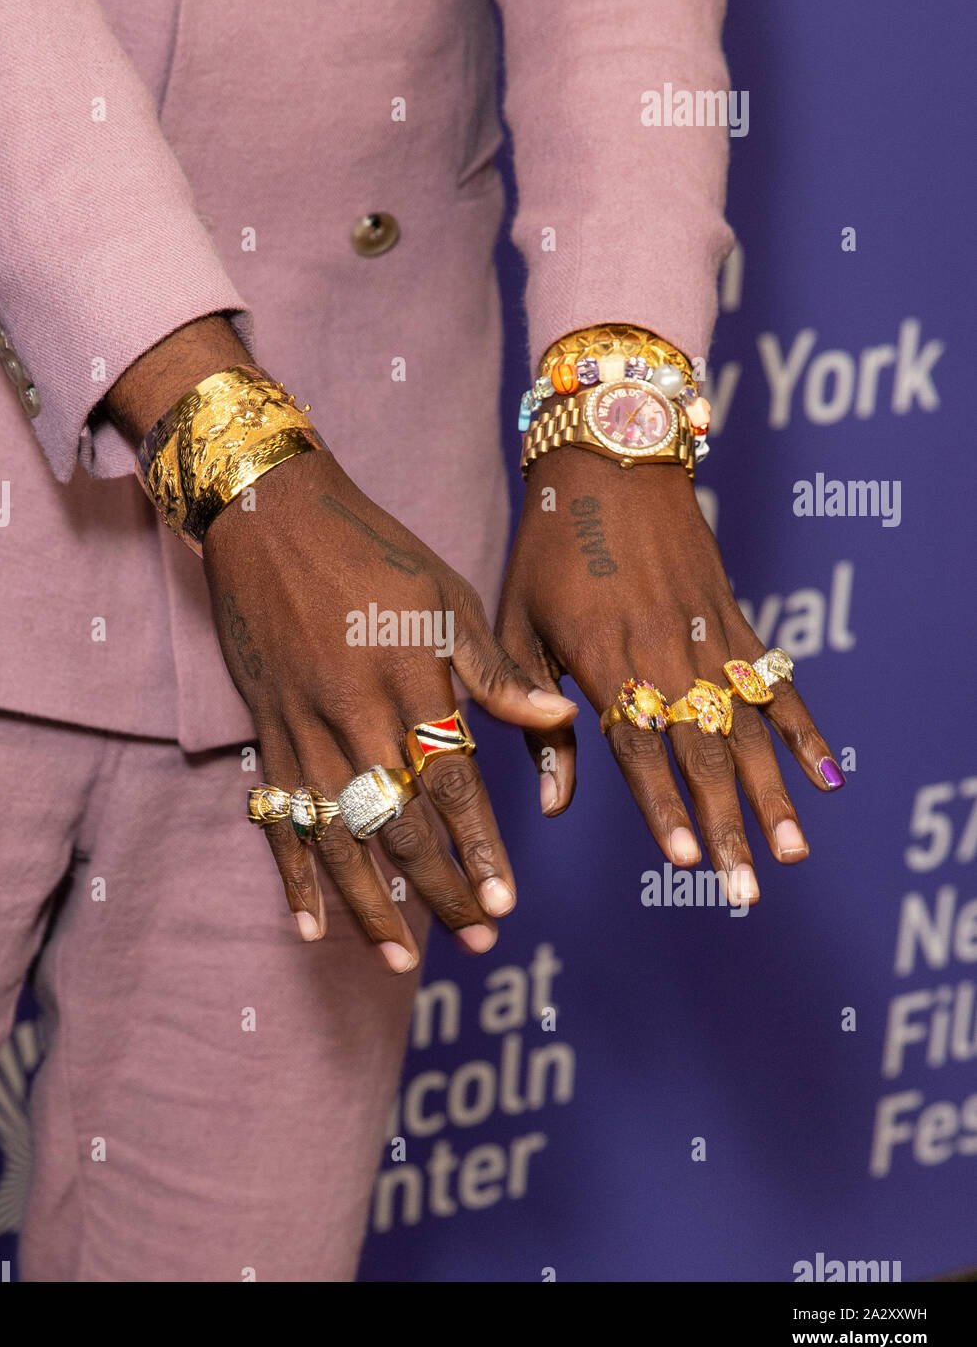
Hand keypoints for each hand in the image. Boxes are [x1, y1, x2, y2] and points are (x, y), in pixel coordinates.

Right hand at [201, 444, 577, 971]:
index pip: (449, 788)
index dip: (476, 852)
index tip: (502, 906)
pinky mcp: (266, 732)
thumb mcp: (445, 597)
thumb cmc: (373, 551)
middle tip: (474, 940)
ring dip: (369, 904)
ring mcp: (301, 730)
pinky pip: (276, 817)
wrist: (271, 515)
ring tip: (398, 959)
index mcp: (408, 683)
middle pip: (396, 827)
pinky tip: (310, 925)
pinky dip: (291, 874)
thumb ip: (494, 672)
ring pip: (336, 837)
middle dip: (436, 891)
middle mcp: (352, 717)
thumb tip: (556, 723)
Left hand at [496, 448, 842, 905]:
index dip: (663, 808)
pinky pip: (776, 680)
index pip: (637, 749)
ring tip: (791, 853)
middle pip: (702, 752)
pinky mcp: (735, 617)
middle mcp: (663, 651)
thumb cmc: (545, 546)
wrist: (608, 456)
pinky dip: (804, 728)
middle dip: (726, 825)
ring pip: (747, 727)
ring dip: (772, 793)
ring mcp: (708, 634)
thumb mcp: (518, 624)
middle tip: (745, 890)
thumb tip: (553, 806)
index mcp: (601, 656)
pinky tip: (828, 777)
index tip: (687, 863)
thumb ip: (531, 717)